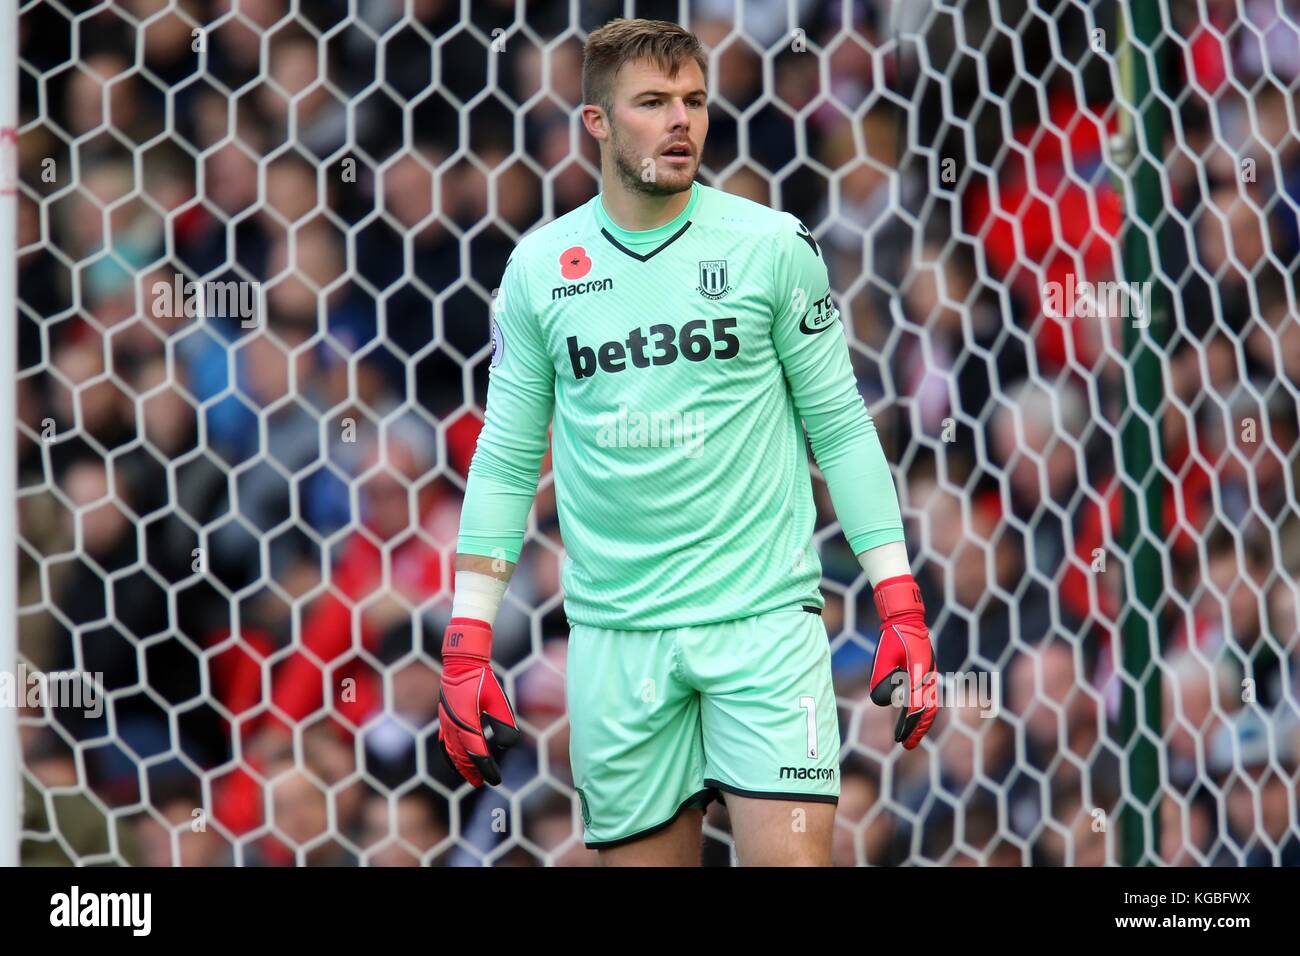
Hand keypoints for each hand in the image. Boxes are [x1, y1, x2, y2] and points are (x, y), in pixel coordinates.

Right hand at [436, 618, 520, 785]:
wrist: (461, 663)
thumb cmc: (482, 679)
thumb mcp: (498, 699)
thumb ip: (504, 722)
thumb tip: (507, 744)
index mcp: (467, 722)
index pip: (478, 753)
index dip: (487, 769)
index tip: (495, 780)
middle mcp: (453, 725)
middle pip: (462, 757)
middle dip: (473, 772)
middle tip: (482, 782)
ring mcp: (445, 723)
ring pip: (451, 752)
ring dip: (460, 766)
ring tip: (470, 776)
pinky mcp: (444, 719)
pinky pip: (444, 743)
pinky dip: (450, 756)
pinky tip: (455, 761)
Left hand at [868, 575, 937, 748]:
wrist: (907, 619)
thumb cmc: (893, 636)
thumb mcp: (883, 657)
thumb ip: (882, 679)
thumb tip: (883, 702)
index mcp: (919, 674)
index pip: (914, 706)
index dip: (907, 725)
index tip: (899, 738)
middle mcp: (928, 677)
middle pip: (927, 711)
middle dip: (917, 730)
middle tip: (906, 745)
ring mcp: (929, 676)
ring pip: (929, 706)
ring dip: (920, 723)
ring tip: (910, 737)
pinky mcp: (927, 674)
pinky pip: (926, 698)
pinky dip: (920, 711)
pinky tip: (909, 718)